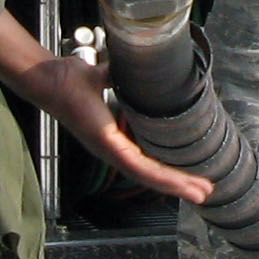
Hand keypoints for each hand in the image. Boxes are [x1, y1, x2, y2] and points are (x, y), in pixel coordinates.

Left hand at [0, 13, 212, 203]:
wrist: (53, 77)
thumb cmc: (72, 81)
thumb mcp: (106, 78)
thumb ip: (122, 78)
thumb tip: (139, 65)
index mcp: (115, 139)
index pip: (147, 160)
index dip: (170, 169)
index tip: (193, 175)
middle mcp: (113, 151)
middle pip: (151, 174)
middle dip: (179, 184)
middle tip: (205, 192)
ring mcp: (110, 151)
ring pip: (149, 176)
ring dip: (176, 185)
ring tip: (200, 192)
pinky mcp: (108, 146)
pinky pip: (139, 167)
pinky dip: (161, 176)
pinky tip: (177, 183)